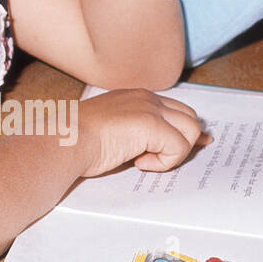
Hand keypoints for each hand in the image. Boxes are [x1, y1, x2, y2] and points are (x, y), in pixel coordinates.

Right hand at [77, 89, 206, 175]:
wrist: (64, 141)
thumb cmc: (78, 143)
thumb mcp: (113, 134)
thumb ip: (138, 136)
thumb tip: (158, 150)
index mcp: (136, 97)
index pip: (176, 109)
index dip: (187, 129)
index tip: (198, 143)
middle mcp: (146, 98)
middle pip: (190, 117)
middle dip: (185, 142)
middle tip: (163, 160)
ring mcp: (150, 109)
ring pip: (191, 131)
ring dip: (173, 153)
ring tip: (144, 161)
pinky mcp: (151, 124)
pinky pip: (178, 148)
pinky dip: (163, 163)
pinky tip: (138, 163)